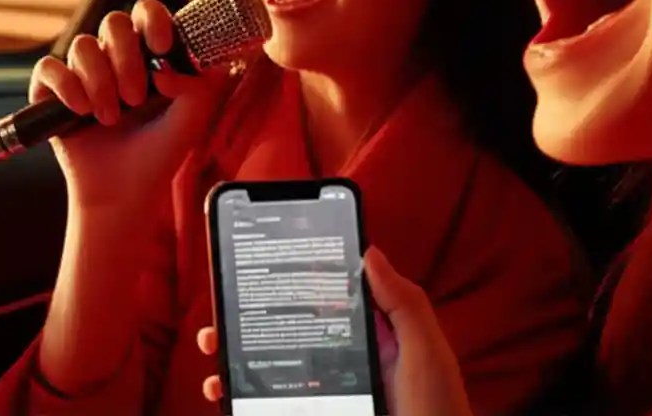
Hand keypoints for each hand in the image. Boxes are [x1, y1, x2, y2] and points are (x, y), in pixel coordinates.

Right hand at [30, 0, 230, 210]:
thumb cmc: (158, 155)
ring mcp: (82, 74)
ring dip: (100, 82)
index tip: (163, 46)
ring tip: (111, 117)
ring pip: (83, 45)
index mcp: (148, 56)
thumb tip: (168, 62)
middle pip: (113, 22)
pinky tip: (81, 111)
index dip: (154, 19)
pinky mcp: (52, 93)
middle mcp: (114, 58)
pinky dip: (66, 86)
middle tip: (136, 97)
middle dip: (126, 58)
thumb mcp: (193, 118)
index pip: (147, 13)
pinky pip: (50, 68)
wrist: (124, 194)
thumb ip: (200, 83)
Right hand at [198, 247, 472, 415]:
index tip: (259, 265)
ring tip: (213, 346)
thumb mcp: (427, 353)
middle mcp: (340, 364)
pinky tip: (221, 390)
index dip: (291, 282)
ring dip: (232, 356)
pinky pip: (266, 405)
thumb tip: (369, 252)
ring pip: (268, 370)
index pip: (324, 300)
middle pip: (284, 332)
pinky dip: (236, 397)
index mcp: (368, 338)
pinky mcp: (311, 411)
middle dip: (246, 318)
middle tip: (221, 311)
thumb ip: (403, 304)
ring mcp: (323, 395)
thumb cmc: (438, 412)